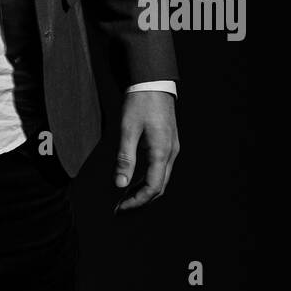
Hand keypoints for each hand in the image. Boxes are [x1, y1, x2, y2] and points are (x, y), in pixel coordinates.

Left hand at [114, 90, 179, 211]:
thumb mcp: (127, 129)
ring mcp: (171, 148)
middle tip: (120, 209)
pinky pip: (160, 169)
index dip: (137, 201)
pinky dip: (147, 180)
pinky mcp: (168, 143)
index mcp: (161, 151)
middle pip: (159, 187)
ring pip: (160, 179)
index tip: (120, 208)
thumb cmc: (139, 102)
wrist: (153, 81)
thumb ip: (125, 158)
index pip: (153, 187)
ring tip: (124, 199)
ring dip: (144, 192)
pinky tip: (133, 182)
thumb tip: (119, 185)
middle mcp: (170, 153)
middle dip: (140, 201)